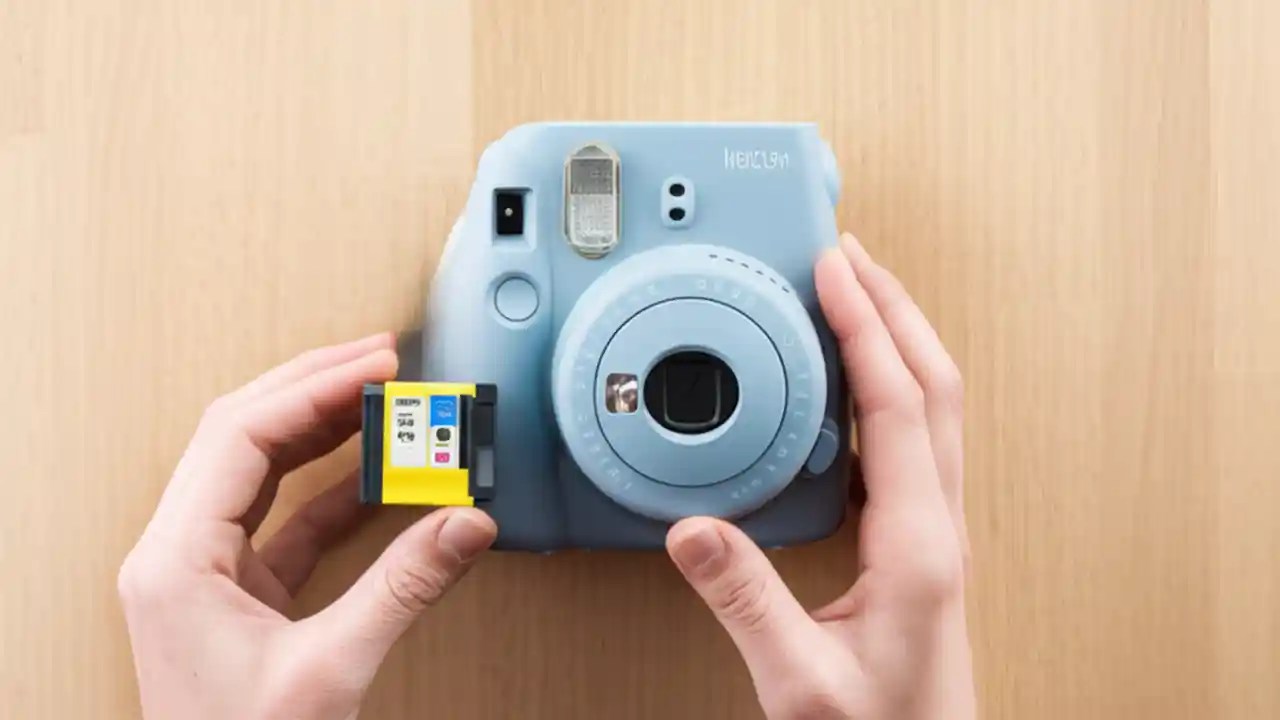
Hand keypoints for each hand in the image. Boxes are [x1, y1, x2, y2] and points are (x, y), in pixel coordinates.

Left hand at [117, 333, 497, 719]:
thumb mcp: (330, 668)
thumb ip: (404, 586)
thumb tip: (463, 524)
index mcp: (176, 560)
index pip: (242, 436)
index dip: (313, 390)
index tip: (372, 367)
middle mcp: (178, 555)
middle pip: (244, 436)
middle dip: (315, 392)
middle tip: (379, 364)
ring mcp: (203, 573)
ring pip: (260, 470)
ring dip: (322, 433)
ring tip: (380, 404)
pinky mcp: (234, 595)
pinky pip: (283, 520)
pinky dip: (331, 491)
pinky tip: (375, 477)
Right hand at [666, 234, 973, 719]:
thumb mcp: (799, 681)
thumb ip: (745, 602)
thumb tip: (693, 529)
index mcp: (918, 545)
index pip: (897, 405)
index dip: (866, 326)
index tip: (833, 270)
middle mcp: (936, 527)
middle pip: (931, 385)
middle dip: (891, 307)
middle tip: (847, 255)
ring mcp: (932, 533)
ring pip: (929, 408)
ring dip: (895, 339)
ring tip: (850, 297)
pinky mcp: (916, 545)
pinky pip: (910, 440)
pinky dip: (884, 386)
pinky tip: (845, 384)